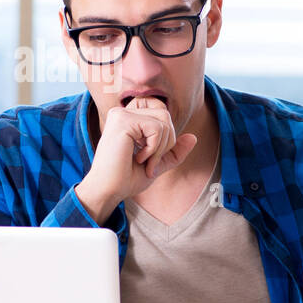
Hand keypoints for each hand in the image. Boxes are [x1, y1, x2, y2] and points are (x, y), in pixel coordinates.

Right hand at [75, 97, 197, 222]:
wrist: (108, 191)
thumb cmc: (126, 178)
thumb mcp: (157, 163)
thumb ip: (174, 151)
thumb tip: (193, 137)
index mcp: (128, 118)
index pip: (161, 111)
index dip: (165, 134)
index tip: (150, 156)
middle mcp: (122, 112)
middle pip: (165, 114)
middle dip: (166, 142)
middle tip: (150, 163)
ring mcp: (121, 115)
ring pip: (164, 120)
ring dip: (161, 147)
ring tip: (145, 161)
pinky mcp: (123, 121)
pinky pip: (157, 128)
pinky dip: (154, 149)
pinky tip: (138, 158)